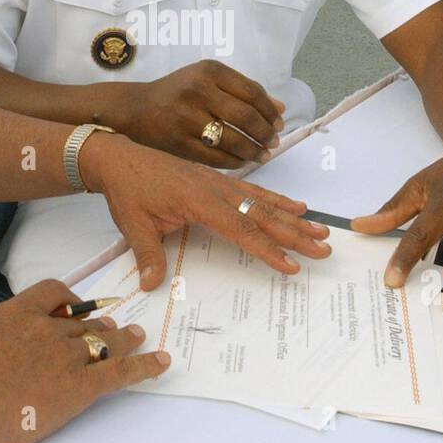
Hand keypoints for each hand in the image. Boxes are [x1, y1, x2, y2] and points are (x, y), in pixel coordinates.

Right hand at [0, 279, 170, 442]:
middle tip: (111, 324)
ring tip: (136, 336)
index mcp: (19, 313)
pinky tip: (160, 362)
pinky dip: (144, 366)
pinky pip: (120, 371)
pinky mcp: (79, 386)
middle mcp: (48, 329)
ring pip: (105, 340)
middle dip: (100, 323)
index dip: (70, 298)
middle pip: (84, 320)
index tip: (77, 305)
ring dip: (124, 338)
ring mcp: (66, 356)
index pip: (54, 292)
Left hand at [81, 131, 330, 289]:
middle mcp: (216, 190)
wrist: (118, 157)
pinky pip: (254, 190)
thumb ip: (147, 254)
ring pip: (263, 201)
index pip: (241, 229)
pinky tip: (296, 205)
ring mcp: (220, 183)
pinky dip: (277, 198)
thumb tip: (151, 285)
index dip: (267, 249)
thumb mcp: (132, 224)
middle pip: (262, 214)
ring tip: (320, 229)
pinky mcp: (218, 180)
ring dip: (293, 217)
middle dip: (294, 234)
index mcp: (199, 201)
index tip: (291, 265)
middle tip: (323, 248)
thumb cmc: (126, 190)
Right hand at [118, 60, 284, 167]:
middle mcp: (198, 90)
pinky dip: (234, 161)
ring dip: (253, 150)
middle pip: (246, 116)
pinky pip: (215, 156)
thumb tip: (279, 109)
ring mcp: (187, 117)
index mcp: (209, 71)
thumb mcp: (207, 80)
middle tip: (273, 142)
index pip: (252, 93)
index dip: (270, 112)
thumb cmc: (177, 92)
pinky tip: (241, 161)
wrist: (135, 108)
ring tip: (262, 155)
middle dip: (265, 133)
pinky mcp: (179, 141)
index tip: (279, 124)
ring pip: (233, 139)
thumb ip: (242, 91)